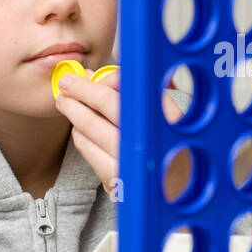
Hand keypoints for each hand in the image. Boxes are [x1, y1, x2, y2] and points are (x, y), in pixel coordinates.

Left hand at [55, 72, 183, 195]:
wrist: (185, 194)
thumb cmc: (182, 150)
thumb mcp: (182, 112)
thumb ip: (156, 85)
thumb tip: (123, 57)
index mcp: (173, 117)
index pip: (133, 87)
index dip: (106, 78)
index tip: (93, 74)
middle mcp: (155, 139)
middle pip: (109, 105)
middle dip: (83, 90)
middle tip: (67, 83)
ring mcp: (135, 163)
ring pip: (93, 130)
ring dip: (75, 113)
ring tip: (66, 102)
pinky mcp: (120, 183)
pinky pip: (91, 154)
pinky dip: (81, 138)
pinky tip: (79, 129)